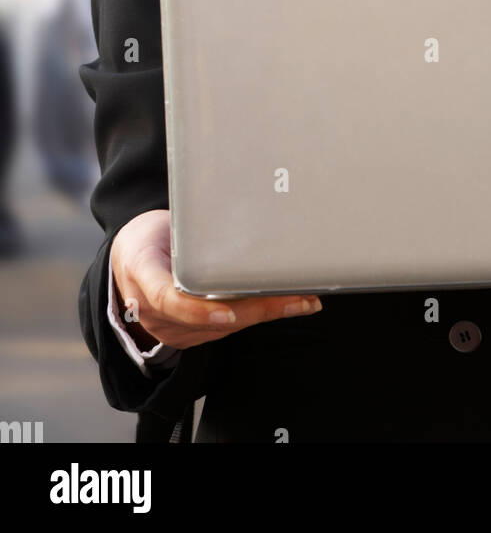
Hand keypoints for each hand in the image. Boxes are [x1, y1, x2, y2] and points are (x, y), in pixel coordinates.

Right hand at [110, 209, 321, 350]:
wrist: (127, 261)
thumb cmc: (146, 237)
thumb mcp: (155, 224)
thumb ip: (185, 230)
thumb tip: (236, 216)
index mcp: (140, 273)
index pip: (168, 298)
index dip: (200, 309)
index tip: (229, 310)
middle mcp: (152, 309)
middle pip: (208, 317)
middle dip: (256, 309)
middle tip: (296, 298)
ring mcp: (169, 327)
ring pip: (222, 326)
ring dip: (265, 314)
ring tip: (304, 299)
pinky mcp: (186, 334)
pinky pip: (224, 328)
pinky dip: (255, 316)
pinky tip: (285, 305)